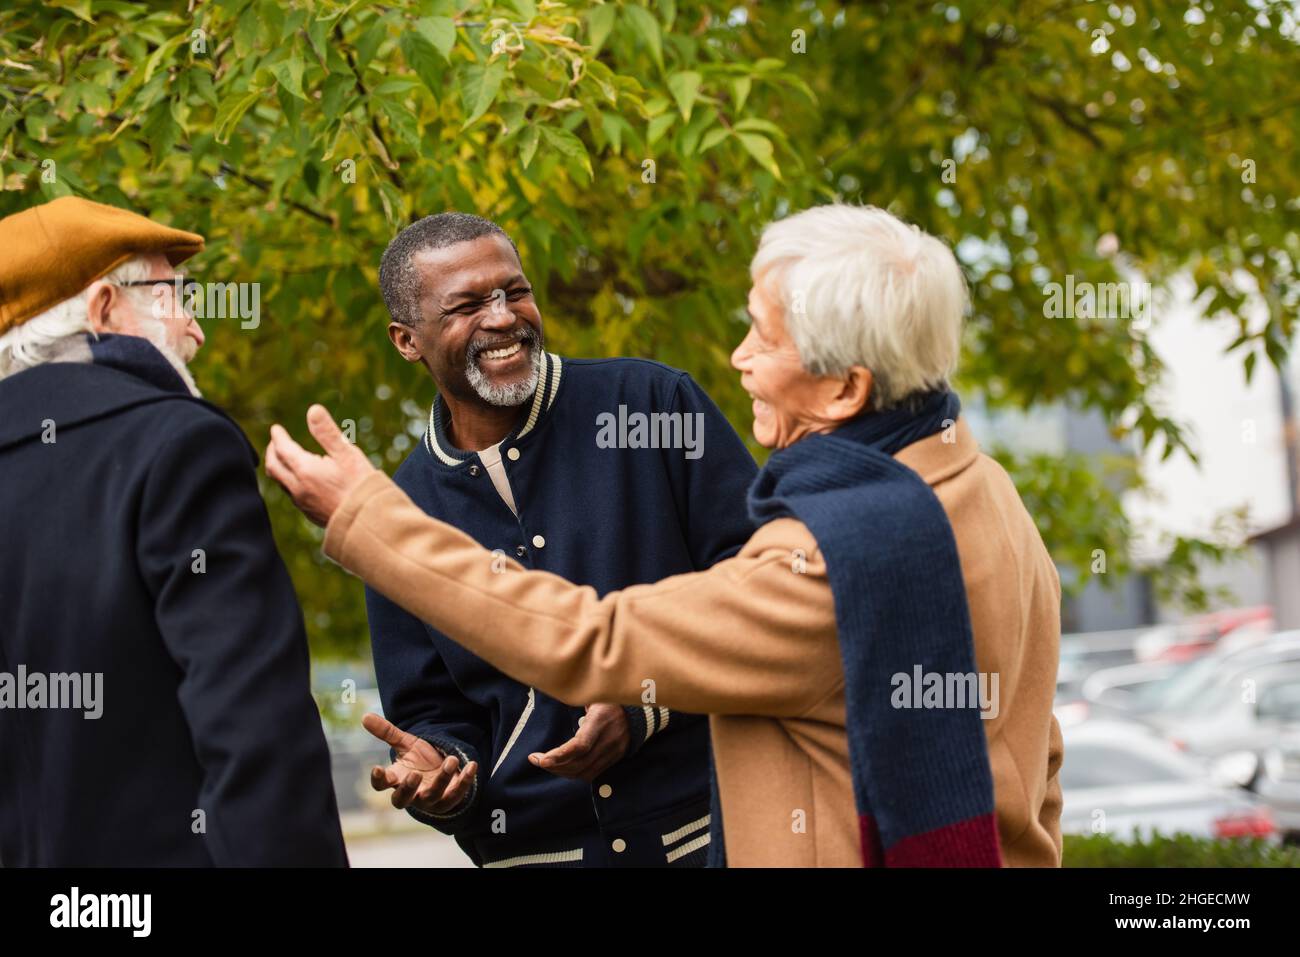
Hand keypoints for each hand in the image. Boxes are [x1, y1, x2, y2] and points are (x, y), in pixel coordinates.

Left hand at [265, 404, 376, 526]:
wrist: (368, 521)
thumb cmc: (361, 485)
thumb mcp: (347, 454)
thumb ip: (328, 432)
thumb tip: (313, 409)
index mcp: (305, 470)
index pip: (282, 449)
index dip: (278, 437)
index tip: (276, 429)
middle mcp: (298, 488)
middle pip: (274, 466)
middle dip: (272, 451)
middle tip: (276, 441)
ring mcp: (302, 503)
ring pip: (281, 482)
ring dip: (279, 467)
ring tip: (285, 458)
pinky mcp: (309, 513)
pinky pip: (291, 494)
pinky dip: (289, 480)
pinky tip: (301, 479)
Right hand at [362, 713, 477, 814]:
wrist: (442, 771)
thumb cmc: (419, 760)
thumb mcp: (405, 744)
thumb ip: (386, 732)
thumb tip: (364, 716)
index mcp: (397, 779)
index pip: (381, 785)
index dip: (378, 779)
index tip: (376, 768)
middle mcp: (411, 794)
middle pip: (402, 800)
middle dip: (408, 789)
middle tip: (415, 774)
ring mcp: (430, 800)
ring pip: (432, 796)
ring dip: (442, 779)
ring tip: (451, 759)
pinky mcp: (449, 800)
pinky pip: (457, 795)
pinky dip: (464, 781)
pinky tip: (471, 766)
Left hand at [528, 704, 629, 781]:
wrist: (638, 710)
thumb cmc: (609, 699)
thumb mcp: (593, 695)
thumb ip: (576, 697)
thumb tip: (557, 690)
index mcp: (600, 721)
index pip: (580, 745)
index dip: (559, 755)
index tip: (541, 759)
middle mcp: (607, 740)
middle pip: (579, 763)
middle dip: (554, 765)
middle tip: (536, 760)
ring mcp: (612, 752)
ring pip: (583, 772)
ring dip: (562, 772)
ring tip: (546, 763)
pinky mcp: (613, 759)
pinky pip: (591, 774)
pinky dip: (574, 773)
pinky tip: (562, 767)